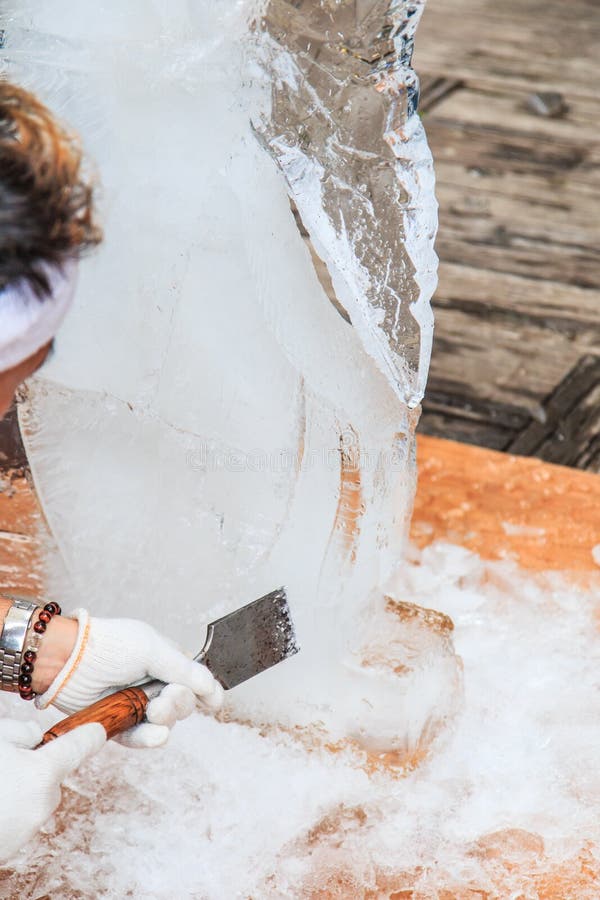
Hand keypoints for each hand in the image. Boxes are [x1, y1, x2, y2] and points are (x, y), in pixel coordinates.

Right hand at [0, 718, 104, 862]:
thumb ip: (19, 732)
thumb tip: (36, 736)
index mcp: (42, 773)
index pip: (77, 747)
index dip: (88, 735)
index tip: (98, 731)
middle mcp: (42, 804)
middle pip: (50, 775)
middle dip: (34, 766)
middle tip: (3, 762)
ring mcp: (27, 830)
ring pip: (32, 797)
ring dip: (17, 789)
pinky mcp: (12, 848)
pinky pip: (17, 817)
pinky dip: (6, 809)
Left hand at [35, 610, 223, 747]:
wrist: (67, 661)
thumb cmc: (108, 645)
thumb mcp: (152, 649)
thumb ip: (184, 670)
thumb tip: (213, 687)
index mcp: (165, 659)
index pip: (195, 679)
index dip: (205, 691)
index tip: (212, 702)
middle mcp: (154, 682)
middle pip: (183, 702)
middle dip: (180, 703)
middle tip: (166, 697)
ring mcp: (137, 703)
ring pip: (165, 722)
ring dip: (166, 719)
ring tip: (155, 712)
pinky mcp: (119, 723)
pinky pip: (141, 736)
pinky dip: (149, 738)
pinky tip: (156, 735)